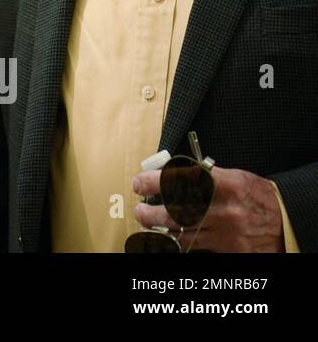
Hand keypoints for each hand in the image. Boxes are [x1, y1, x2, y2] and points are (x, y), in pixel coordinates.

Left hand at [132, 166, 283, 251]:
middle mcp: (225, 210)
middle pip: (175, 213)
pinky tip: (168, 238)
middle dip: (150, 212)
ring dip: (158, 230)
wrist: (285, 222)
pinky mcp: (228, 250)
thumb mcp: (233, 176)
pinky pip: (196, 248)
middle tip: (140, 209)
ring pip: (181, 235)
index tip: (139, 183)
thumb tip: (168, 174)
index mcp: (226, 185)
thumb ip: (203, 176)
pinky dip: (178, 243)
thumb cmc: (256, 196)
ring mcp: (226, 233)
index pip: (181, 181)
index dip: (154, 182)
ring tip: (147, 223)